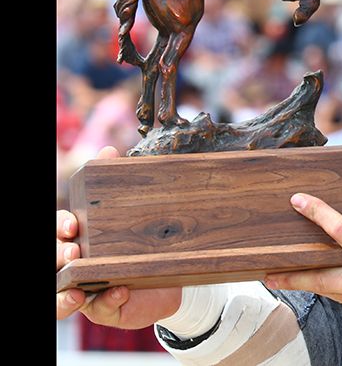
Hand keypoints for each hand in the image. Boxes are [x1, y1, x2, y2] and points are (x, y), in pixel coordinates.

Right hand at [56, 146, 182, 327]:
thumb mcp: (131, 210)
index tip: (73, 225)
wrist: (171, 272)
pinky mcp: (105, 307)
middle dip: (58, 257)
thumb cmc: (142, 239)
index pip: (58, 228)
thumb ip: (114, 180)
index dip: (60, 226)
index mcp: (80, 237)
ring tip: (79, 291)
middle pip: (53, 260)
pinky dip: (106, 301)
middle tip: (73, 253)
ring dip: (64, 293)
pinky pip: (98, 309)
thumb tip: (108, 149)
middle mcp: (77, 264)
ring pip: (60, 295)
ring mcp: (87, 287)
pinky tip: (120, 292)